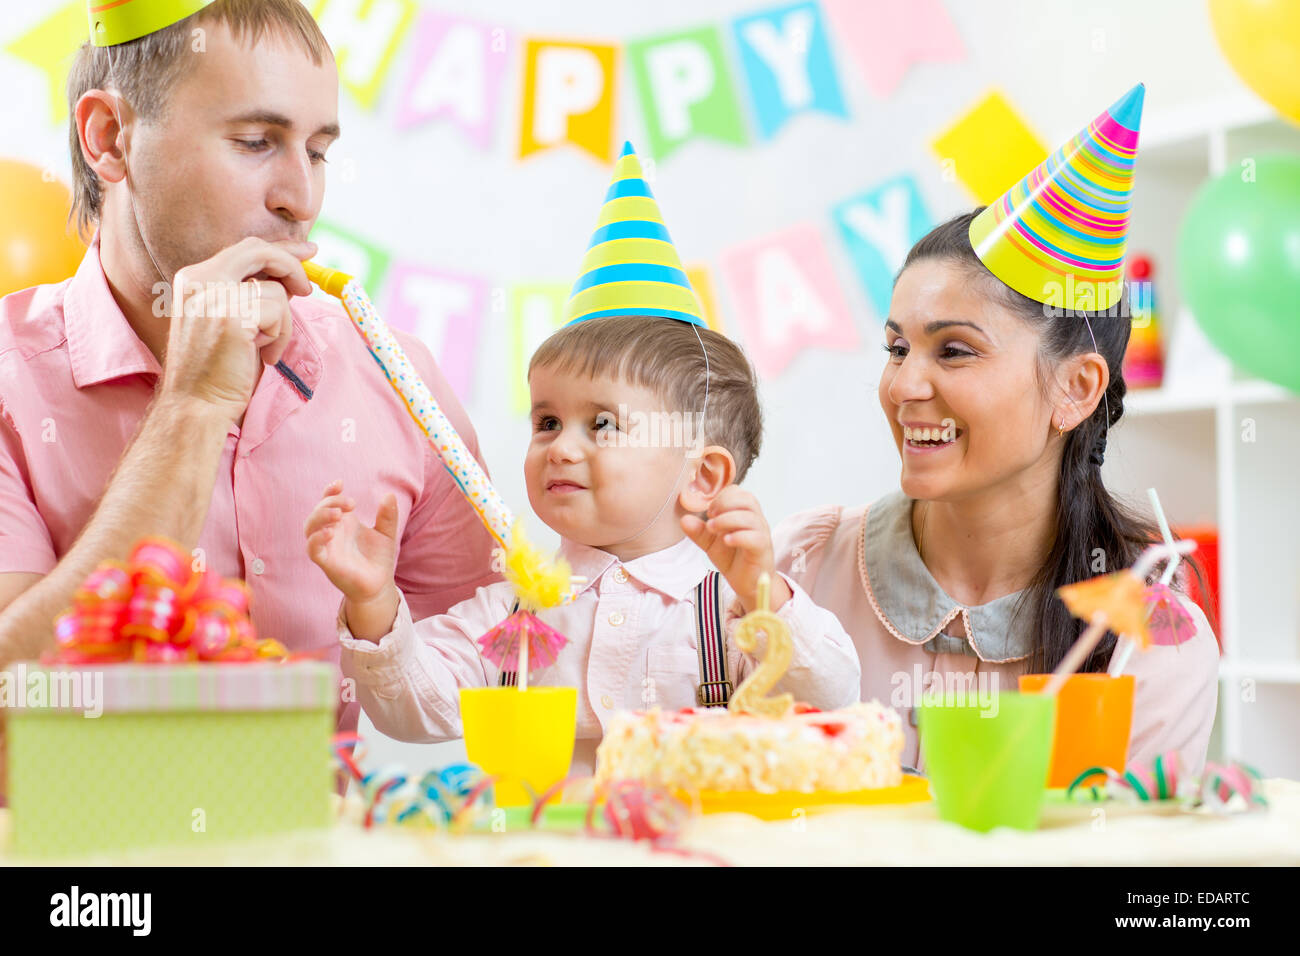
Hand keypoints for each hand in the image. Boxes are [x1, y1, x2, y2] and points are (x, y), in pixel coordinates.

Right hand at [161, 237, 316, 422]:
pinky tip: (265, 355)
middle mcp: (198, 279)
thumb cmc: (218, 370)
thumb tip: (289, 277)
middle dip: (292, 266)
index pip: (245, 249)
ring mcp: (212, 295)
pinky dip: (281, 335)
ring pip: (275, 289)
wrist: (196, 404)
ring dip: (282, 323)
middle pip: (259, 251)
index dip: (281, 249)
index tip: (308, 250)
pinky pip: (279, 310)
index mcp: (194, 279)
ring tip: (266, 348)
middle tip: (307, 290)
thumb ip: (253, 295)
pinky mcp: (231, 315)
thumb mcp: (235, 321)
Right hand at [305, 480, 398, 604]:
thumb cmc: (379, 559)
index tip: (340, 484)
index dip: (330, 491)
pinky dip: (316, 539)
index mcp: (344, 523)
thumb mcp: (386, 534)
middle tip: (351, 504)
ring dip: (320, 517)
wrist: (379, 585)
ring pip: (309, 527)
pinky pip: (312, 549)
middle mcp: (332, 532)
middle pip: (318, 511)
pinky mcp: (325, 562)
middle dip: (330, 502)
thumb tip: (390, 495)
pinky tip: (330, 532)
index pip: (329, 502)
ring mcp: (327, 547)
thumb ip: (387, 516)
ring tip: (338, 514)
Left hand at [681, 487, 791, 613]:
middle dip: (725, 503)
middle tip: (710, 517)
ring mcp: (761, 534)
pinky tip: (726, 540)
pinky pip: (756, 538)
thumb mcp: (710, 543)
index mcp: (744, 514)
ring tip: (712, 528)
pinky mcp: (763, 550)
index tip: (708, 511)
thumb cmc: (732, 558)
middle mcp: (755, 521)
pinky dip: (739, 536)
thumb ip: (699, 531)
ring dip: (728, 519)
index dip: (721, 497)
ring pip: (750, 517)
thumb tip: (684, 519)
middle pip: (747, 499)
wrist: (746, 583)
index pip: (738, 492)